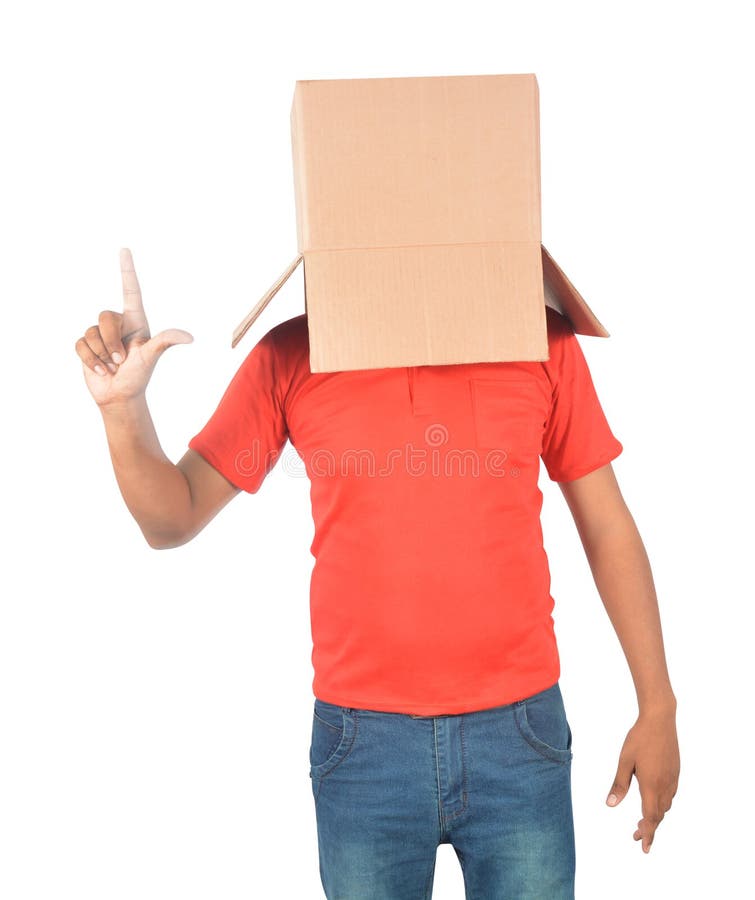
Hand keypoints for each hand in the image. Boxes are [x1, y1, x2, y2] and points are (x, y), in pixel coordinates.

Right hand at [75, 248, 193, 407]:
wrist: (120, 396)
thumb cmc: (139, 376)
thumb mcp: (152, 356)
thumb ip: (166, 341)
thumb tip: (190, 337)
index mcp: (136, 320)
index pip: (131, 290)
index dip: (127, 270)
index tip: (124, 250)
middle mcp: (118, 323)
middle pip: (105, 317)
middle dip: (111, 342)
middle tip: (122, 359)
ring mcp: (101, 334)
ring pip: (91, 333)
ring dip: (102, 354)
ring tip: (113, 365)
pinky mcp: (86, 345)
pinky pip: (80, 344)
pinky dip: (90, 360)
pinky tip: (100, 369)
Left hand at [605, 706, 679, 852]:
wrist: (660, 720)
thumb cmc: (639, 738)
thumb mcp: (625, 761)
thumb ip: (619, 784)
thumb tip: (610, 805)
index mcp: (651, 785)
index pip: (650, 818)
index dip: (647, 833)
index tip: (643, 847)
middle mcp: (665, 785)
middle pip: (659, 815)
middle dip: (648, 828)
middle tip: (635, 835)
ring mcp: (673, 779)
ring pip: (665, 806)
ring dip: (655, 816)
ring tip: (642, 820)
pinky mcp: (675, 772)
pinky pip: (670, 795)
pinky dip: (661, 804)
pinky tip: (653, 799)